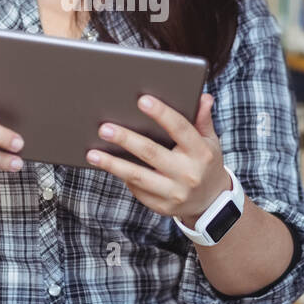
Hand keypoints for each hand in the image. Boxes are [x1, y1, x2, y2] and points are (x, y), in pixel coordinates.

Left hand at [86, 93, 231, 225]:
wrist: (210, 202)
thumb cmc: (205, 163)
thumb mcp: (210, 141)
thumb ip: (203, 119)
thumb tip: (203, 96)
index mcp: (201, 152)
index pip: (180, 129)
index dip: (161, 114)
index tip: (141, 100)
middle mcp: (188, 173)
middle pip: (151, 153)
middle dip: (125, 139)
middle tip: (104, 128)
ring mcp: (174, 193)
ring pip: (137, 176)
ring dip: (112, 164)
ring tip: (92, 154)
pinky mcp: (162, 206)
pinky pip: (137, 190)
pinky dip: (122, 177)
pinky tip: (107, 166)